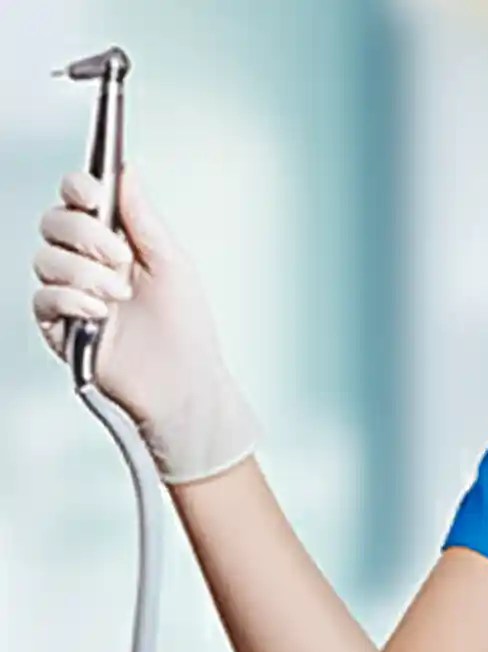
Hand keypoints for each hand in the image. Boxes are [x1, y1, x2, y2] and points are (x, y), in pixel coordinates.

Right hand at [32, 166, 259, 483]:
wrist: (182, 383)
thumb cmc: (185, 329)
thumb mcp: (173, 263)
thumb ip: (143, 218)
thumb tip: (126, 173)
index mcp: (119, 241)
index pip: (81, 198)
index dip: (80, 188)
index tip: (92, 192)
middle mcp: (90, 262)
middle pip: (55, 222)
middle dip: (85, 234)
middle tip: (119, 257)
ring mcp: (71, 291)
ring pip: (46, 257)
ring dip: (85, 273)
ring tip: (118, 294)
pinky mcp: (58, 323)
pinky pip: (43, 296)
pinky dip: (70, 299)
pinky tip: (98, 313)